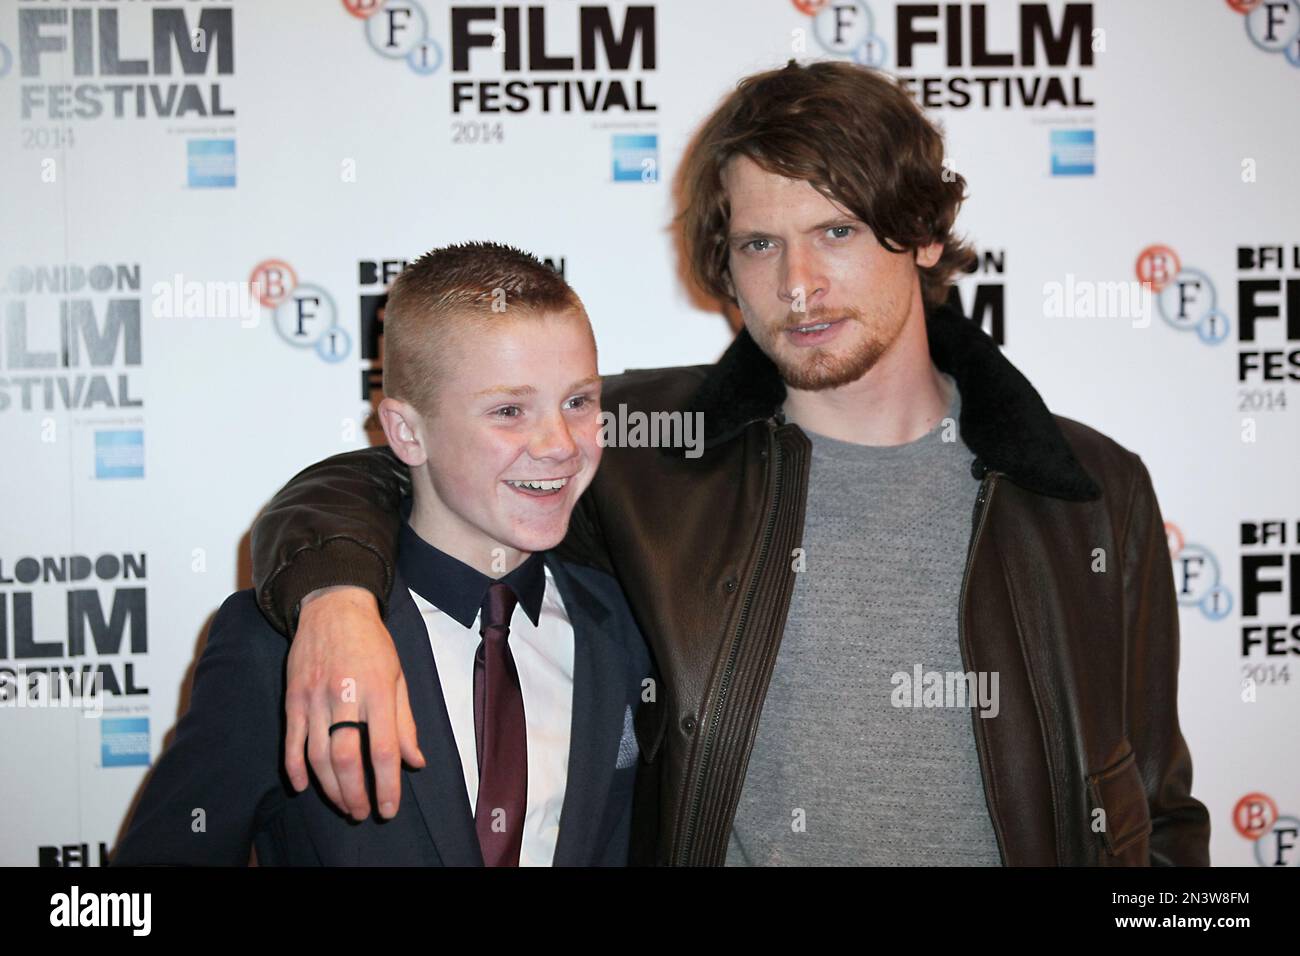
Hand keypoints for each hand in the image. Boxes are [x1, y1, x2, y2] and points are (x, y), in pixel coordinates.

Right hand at [284, 586, 424, 819]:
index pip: (384, 749)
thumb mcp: (398, 676)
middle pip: (346, 758)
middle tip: (363, 812)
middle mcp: (345, 695)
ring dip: (330, 787)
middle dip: (355, 793)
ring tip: (344, 803)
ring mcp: (315, 697)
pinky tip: (305, 786)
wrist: (333, 607)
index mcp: (378, 690)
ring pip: (317, 755)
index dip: (387, 785)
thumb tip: (415, 762)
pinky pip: (292, 741)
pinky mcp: (293, 698)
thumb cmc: (372, 642)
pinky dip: (296, 768)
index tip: (389, 808)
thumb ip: (405, 722)